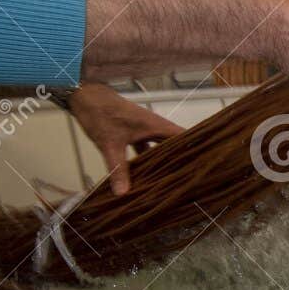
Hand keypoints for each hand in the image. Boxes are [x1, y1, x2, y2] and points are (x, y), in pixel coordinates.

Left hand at [67, 83, 187, 196]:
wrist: (84, 95)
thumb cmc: (101, 114)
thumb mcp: (110, 144)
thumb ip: (118, 169)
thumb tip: (123, 193)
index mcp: (157, 126)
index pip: (186, 138)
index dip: (197, 150)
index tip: (204, 167)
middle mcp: (155, 127)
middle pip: (175, 145)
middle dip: (182, 160)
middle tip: (191, 179)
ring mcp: (144, 129)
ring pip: (160, 147)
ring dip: (164, 160)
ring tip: (171, 179)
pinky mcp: (134, 131)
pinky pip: (146, 147)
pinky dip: (147, 158)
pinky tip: (145, 172)